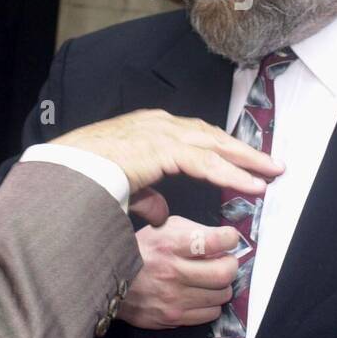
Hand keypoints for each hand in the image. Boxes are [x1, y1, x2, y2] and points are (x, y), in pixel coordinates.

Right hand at [51, 109, 280, 224]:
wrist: (65, 170)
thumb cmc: (85, 177)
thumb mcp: (124, 188)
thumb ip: (148, 197)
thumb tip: (163, 214)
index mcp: (149, 128)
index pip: (195, 135)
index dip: (222, 148)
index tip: (245, 161)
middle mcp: (158, 123)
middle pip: (212, 134)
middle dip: (243, 150)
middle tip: (271, 164)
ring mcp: (161, 132)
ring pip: (214, 144)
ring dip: (246, 160)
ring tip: (271, 172)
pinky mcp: (162, 148)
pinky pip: (205, 161)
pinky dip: (230, 173)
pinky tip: (250, 184)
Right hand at [118, 217, 241, 328]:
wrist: (110, 280)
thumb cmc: (141, 251)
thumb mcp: (162, 229)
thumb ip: (193, 230)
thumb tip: (222, 239)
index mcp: (170, 245)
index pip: (215, 241)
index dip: (229, 238)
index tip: (229, 239)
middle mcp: (173, 272)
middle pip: (224, 273)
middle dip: (230, 265)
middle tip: (225, 262)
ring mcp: (173, 298)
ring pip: (221, 295)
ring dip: (221, 286)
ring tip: (209, 280)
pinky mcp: (173, 318)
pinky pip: (210, 314)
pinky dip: (210, 304)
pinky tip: (200, 295)